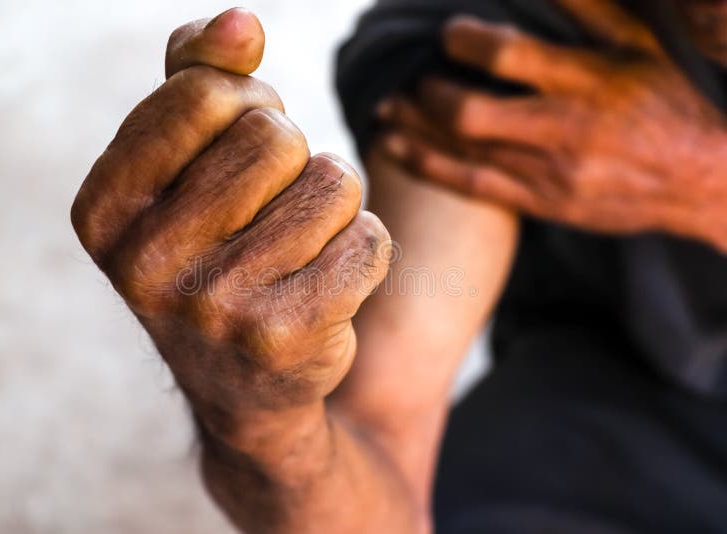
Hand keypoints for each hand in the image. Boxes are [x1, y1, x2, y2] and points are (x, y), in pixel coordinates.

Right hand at [71, 8, 389, 456]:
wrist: (242, 383)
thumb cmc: (214, 250)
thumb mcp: (183, 167)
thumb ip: (197, 80)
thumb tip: (241, 21)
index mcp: (105, 209)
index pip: (204, 95)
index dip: (246, 109)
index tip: (237, 152)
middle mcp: (145, 263)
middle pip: (275, 137)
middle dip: (293, 161)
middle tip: (272, 209)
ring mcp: (214, 306)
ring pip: (333, 183)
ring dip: (332, 206)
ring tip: (297, 248)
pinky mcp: (286, 337)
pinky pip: (369, 240)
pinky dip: (363, 250)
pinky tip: (325, 284)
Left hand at [377, 0, 726, 250]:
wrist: (705, 181)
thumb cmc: (673, 102)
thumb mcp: (645, 46)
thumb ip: (592, 10)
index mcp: (590, 82)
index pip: (507, 55)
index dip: (464, 41)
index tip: (447, 35)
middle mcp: (563, 129)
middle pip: (467, 112)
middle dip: (425, 92)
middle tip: (408, 78)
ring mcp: (549, 173)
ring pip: (460, 151)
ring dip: (412, 127)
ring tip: (383, 109)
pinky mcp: (542, 203)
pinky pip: (470, 186)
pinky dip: (425, 165)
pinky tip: (394, 148)